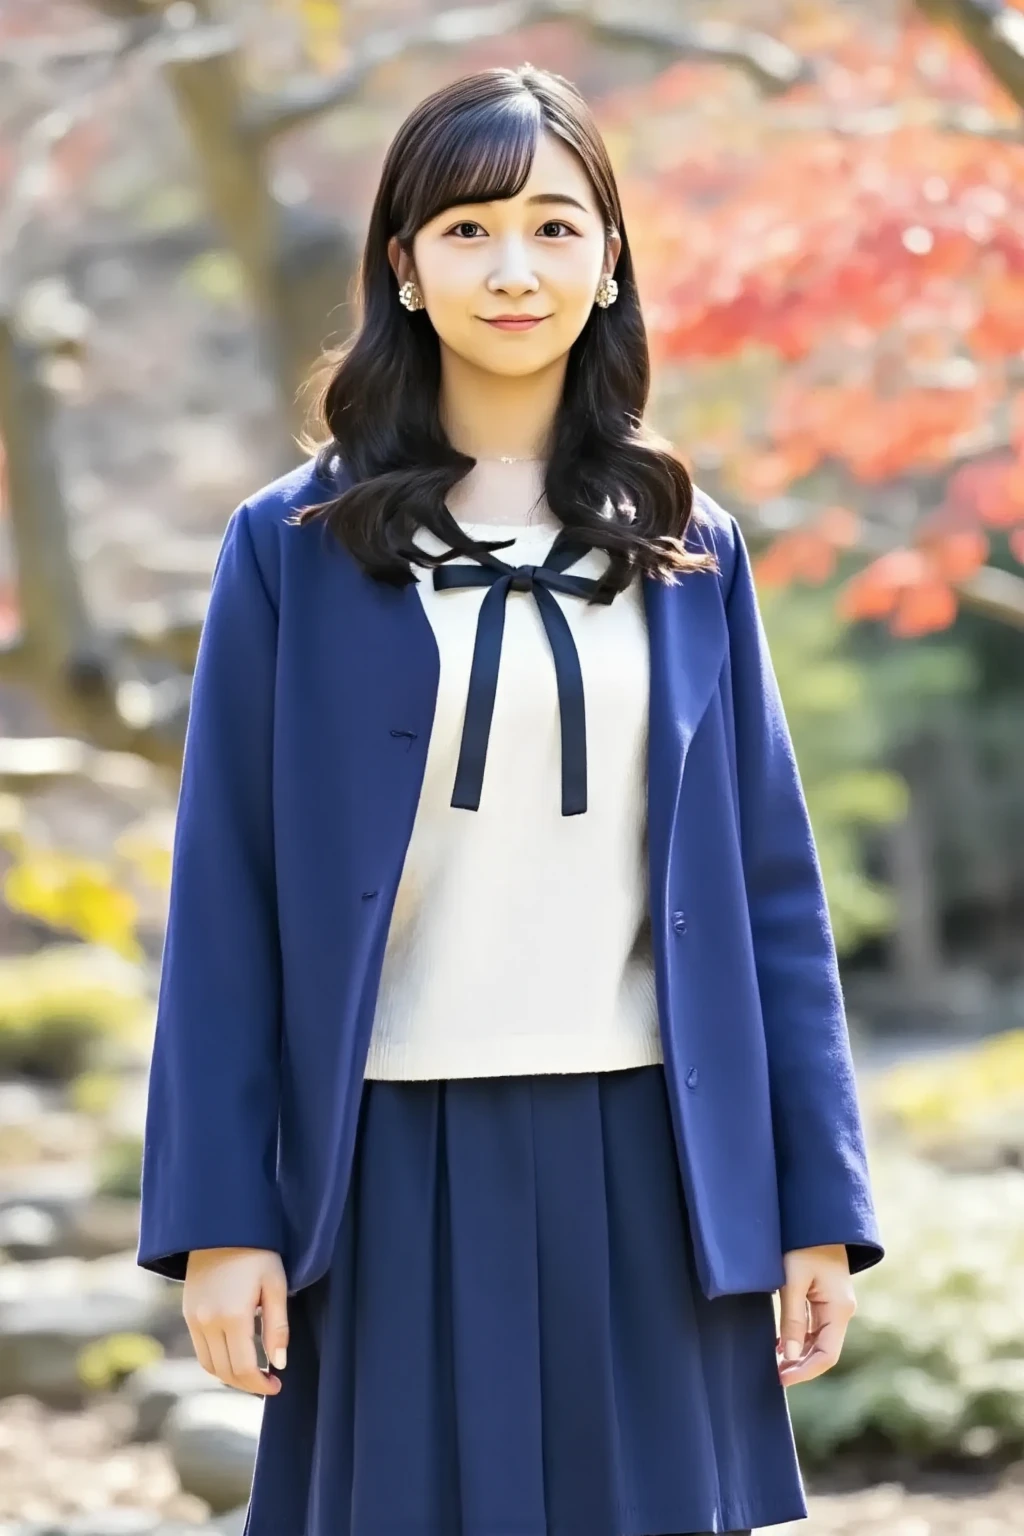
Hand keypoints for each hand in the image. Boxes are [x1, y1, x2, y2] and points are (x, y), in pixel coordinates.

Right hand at [183, 1247, 288, 1395]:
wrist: (221, 1227)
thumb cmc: (257, 1252)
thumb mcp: (275, 1284)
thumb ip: (277, 1326)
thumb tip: (279, 1364)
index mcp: (232, 1315)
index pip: (244, 1368)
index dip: (260, 1385)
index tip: (277, 1386)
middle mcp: (208, 1322)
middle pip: (225, 1372)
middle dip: (247, 1384)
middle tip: (268, 1383)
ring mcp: (193, 1319)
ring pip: (209, 1365)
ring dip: (230, 1376)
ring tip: (253, 1372)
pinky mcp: (188, 1313)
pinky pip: (200, 1350)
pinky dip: (217, 1361)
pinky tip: (235, 1355)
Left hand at [775, 1243, 855, 1386]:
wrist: (815, 1218)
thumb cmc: (802, 1245)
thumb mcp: (792, 1280)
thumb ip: (791, 1319)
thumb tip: (789, 1357)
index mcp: (839, 1309)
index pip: (827, 1355)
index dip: (805, 1372)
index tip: (781, 1379)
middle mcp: (841, 1311)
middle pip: (824, 1351)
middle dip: (801, 1367)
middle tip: (774, 1375)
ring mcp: (835, 1305)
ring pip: (819, 1341)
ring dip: (799, 1354)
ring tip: (774, 1364)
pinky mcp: (826, 1299)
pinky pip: (815, 1327)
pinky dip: (799, 1339)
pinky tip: (780, 1345)